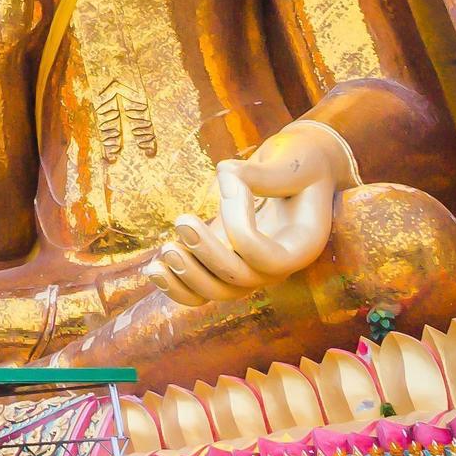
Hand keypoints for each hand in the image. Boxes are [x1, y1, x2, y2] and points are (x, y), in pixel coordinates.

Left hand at [143, 119, 362, 305]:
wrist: (299, 170)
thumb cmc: (300, 162)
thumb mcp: (292, 161)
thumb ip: (260, 174)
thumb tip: (224, 179)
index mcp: (302, 245)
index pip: (270, 259)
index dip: (242, 227)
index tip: (228, 182)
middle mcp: (278, 266)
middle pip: (241, 282)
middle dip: (207, 256)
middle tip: (182, 221)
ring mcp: (251, 269)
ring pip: (218, 294)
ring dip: (187, 279)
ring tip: (163, 253)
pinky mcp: (225, 263)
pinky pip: (202, 290)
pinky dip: (177, 286)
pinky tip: (154, 270)